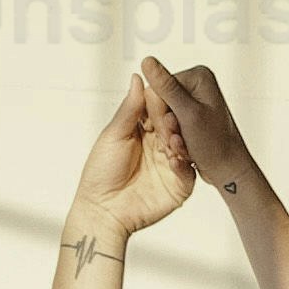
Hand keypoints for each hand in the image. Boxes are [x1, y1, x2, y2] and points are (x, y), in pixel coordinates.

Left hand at [66, 74, 193, 251]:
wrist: (102, 211)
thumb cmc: (101, 173)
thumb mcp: (114, 135)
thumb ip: (130, 108)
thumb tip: (138, 78)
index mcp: (143, 132)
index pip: (158, 110)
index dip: (160, 103)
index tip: (162, 93)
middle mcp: (159, 146)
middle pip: (174, 126)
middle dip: (171, 121)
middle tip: (168, 117)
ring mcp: (171, 165)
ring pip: (184, 146)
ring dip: (179, 140)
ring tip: (172, 136)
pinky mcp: (179, 185)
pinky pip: (187, 170)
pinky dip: (182, 162)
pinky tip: (174, 157)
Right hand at [144, 55, 258, 201]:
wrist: (227, 170)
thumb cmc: (215, 145)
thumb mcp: (187, 114)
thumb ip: (165, 87)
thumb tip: (147, 60)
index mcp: (197, 76)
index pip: (156, 90)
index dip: (159, 116)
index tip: (174, 134)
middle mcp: (195, 83)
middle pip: (157, 102)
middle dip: (165, 127)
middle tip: (180, 142)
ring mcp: (191, 99)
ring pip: (160, 116)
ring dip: (169, 136)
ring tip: (185, 147)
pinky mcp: (188, 114)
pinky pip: (167, 124)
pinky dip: (173, 139)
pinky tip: (186, 148)